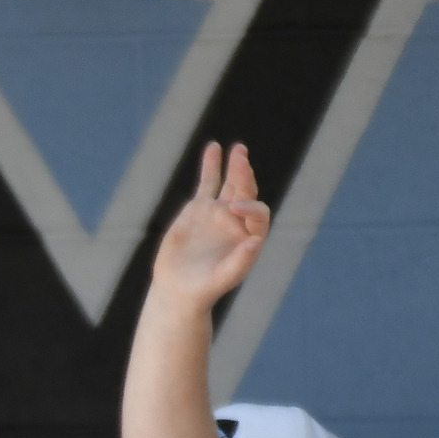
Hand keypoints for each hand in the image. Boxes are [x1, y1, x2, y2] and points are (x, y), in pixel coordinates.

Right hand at [146, 142, 267, 313]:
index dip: (250, 206)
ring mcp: (219, 212)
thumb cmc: (205, 288)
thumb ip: (240, 262)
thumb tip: (255, 242)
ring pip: (230, 183)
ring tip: (238, 148)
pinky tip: (213, 148)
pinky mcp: (199, 209)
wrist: (180, 289)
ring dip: (235, 165)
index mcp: (250, 236)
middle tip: (240, 157)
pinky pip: (208, 183)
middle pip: (247, 191)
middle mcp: (238, 221)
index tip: (233, 207)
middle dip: (244, 175)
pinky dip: (211, 166)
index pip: (258, 213)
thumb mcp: (223, 278)